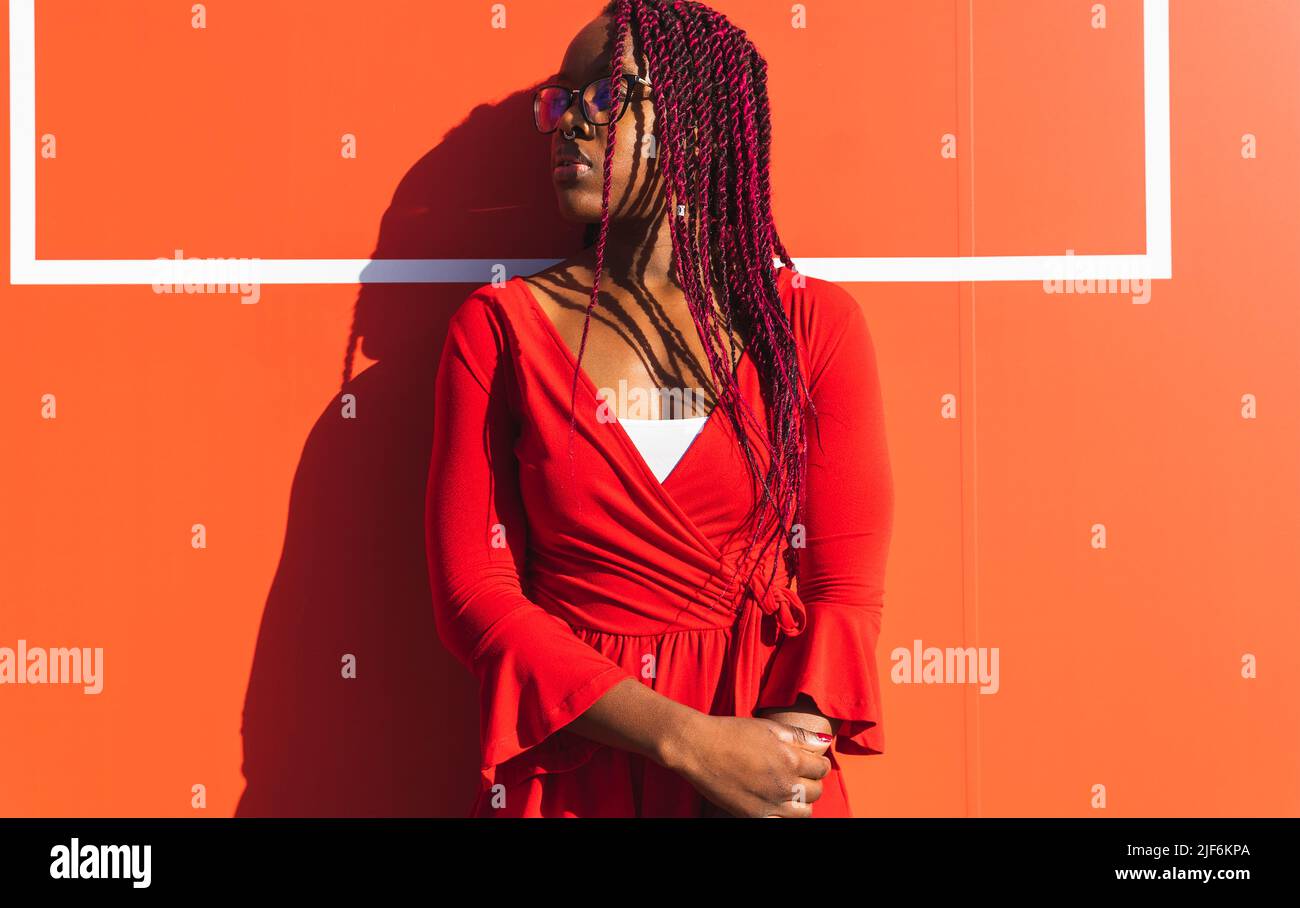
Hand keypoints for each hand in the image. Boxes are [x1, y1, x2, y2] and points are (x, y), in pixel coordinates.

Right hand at [663, 713, 831, 816]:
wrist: (698, 748)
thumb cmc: (731, 732)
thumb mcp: (768, 727)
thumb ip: (800, 736)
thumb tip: (825, 740)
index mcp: (790, 759)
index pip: (821, 768)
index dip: (818, 763)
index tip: (810, 760)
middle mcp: (784, 784)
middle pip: (816, 791)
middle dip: (811, 781)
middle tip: (798, 773)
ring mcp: (769, 804)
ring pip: (804, 812)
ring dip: (802, 800)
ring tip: (788, 789)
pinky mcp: (754, 816)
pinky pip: (783, 823)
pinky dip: (785, 815)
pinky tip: (777, 803)